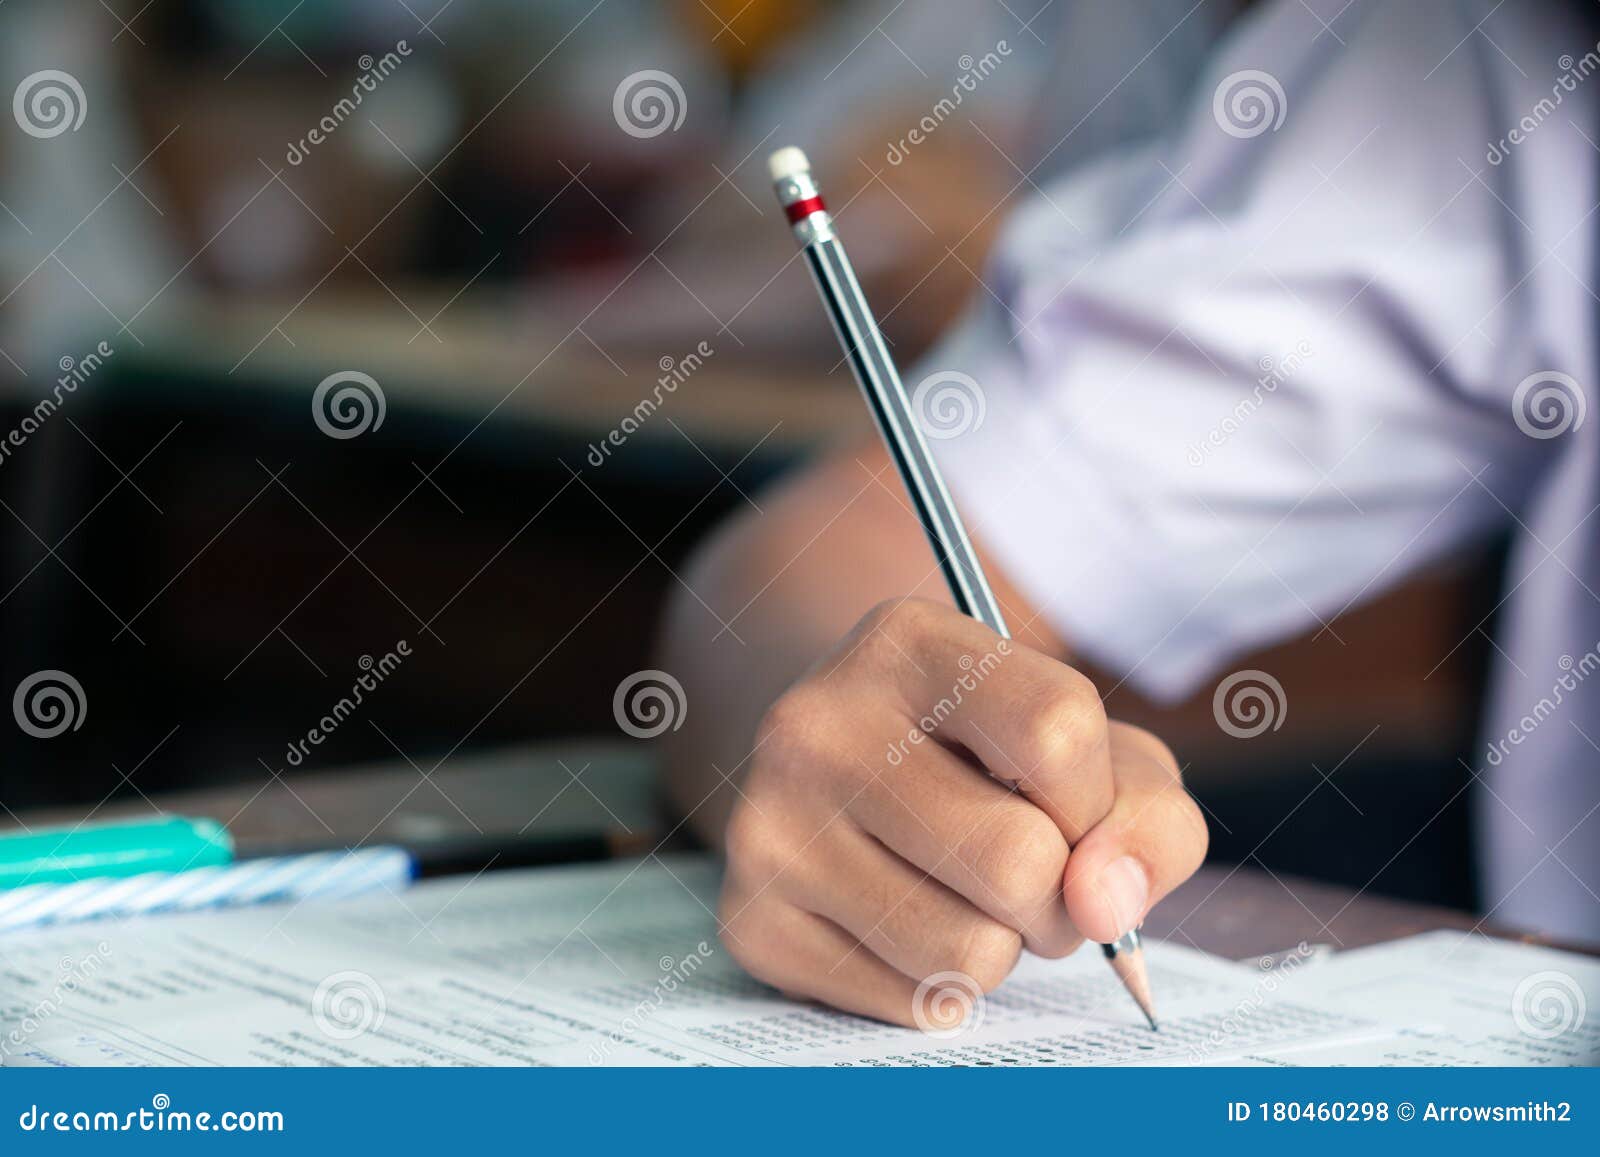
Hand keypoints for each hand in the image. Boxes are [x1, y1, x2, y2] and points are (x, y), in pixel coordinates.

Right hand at [717, 598, 1207, 1028]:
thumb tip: (1106, 907)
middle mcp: (817, 723)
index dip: (1097, 800)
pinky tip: (906, 924)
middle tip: (1026, 872)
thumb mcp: (1091, 750)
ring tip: (961, 893)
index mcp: (906, 643)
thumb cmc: (991, 760)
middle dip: (1058, 897)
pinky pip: (911, 1005)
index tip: (1071, 805)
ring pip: (968, 952)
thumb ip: (1147, 818)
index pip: (1056, 732)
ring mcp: (768, 825)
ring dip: (1002, 947)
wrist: (838, 775)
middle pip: (1018, 861)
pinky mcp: (751, 921)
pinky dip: (940, 988)